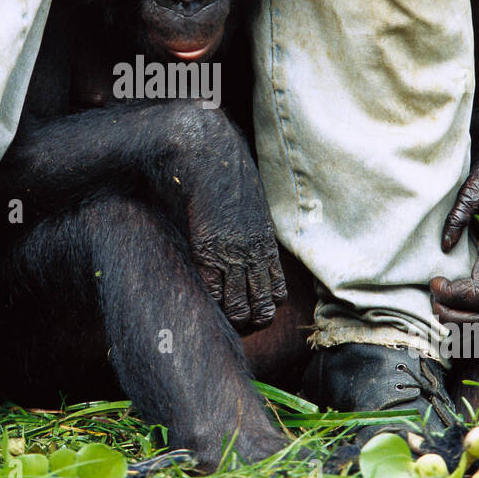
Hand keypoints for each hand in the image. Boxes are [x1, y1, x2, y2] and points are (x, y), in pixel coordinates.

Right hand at [172, 109, 286, 332]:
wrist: (207, 150)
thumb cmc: (223, 170)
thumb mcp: (247, 200)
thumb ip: (248, 224)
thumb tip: (241, 233)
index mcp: (265, 241)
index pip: (278, 294)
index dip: (265, 310)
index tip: (249, 314)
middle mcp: (254, 252)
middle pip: (263, 309)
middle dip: (250, 324)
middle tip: (232, 327)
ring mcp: (233, 252)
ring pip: (240, 307)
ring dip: (229, 319)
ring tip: (215, 321)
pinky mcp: (209, 248)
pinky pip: (214, 291)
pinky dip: (209, 303)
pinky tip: (200, 302)